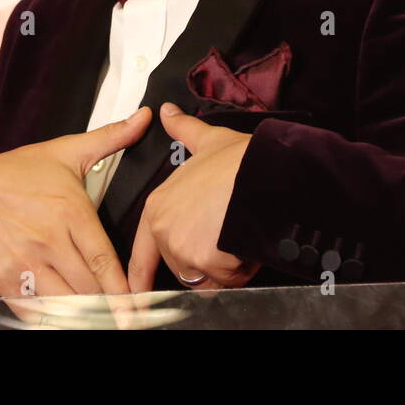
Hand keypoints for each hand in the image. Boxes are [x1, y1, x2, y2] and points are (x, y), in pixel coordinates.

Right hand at [0, 107, 152, 305]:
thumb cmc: (19, 172)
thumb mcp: (65, 151)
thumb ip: (111, 137)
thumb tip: (145, 116)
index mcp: (70, 211)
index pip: (104, 260)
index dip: (124, 288)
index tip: (138, 306)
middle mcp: (50, 240)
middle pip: (89, 288)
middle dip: (110, 306)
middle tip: (127, 318)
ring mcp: (26, 263)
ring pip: (66, 304)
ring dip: (85, 315)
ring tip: (102, 320)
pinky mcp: (6, 281)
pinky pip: (36, 312)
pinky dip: (53, 319)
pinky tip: (68, 319)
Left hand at [128, 102, 261, 292]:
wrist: (265, 173)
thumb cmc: (241, 160)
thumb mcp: (208, 140)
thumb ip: (184, 131)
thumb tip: (168, 112)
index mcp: (159, 207)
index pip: (143, 253)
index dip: (142, 275)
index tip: (138, 293)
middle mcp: (164, 229)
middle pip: (182, 266)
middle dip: (206, 259)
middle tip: (227, 232)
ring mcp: (183, 247)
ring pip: (205, 276)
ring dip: (224, 266)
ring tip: (238, 234)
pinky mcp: (205, 261)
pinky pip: (226, 280)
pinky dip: (240, 269)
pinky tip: (248, 242)